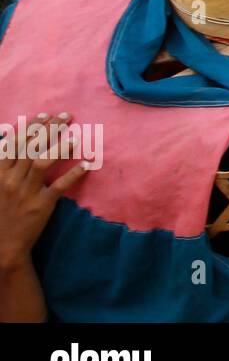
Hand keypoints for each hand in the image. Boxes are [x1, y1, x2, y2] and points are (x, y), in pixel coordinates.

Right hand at [0, 113, 88, 269]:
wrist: (2, 246)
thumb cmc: (0, 213)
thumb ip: (4, 166)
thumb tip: (11, 142)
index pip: (14, 144)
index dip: (29, 127)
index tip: (44, 115)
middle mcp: (11, 180)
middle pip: (31, 148)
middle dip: (48, 128)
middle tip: (65, 116)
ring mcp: (27, 192)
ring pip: (43, 163)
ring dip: (59, 146)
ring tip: (74, 135)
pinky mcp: (42, 205)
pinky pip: (60, 186)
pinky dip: (74, 174)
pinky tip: (88, 164)